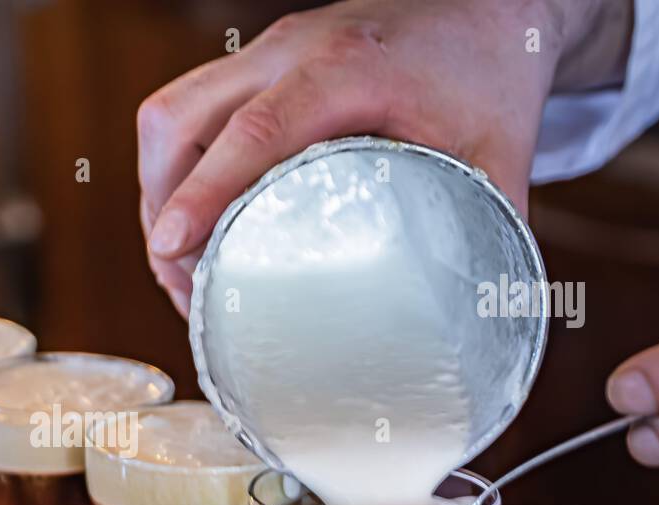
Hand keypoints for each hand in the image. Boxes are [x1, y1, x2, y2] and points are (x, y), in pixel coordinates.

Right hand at [137, 0, 630, 315]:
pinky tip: (200, 221)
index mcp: (348, 68)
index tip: (171, 248)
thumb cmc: (492, 72)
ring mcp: (267, 53)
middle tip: (181, 280)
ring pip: (171, 113)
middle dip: (160, 204)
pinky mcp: (259, 65)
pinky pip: (190, 111)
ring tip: (181, 262)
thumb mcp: (498, 154)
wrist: (493, 9)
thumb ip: (480, 234)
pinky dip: (179, 169)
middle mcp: (291, 51)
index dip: (202, 193)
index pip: (253, 132)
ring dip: (160, 188)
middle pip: (179, 119)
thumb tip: (466, 320)